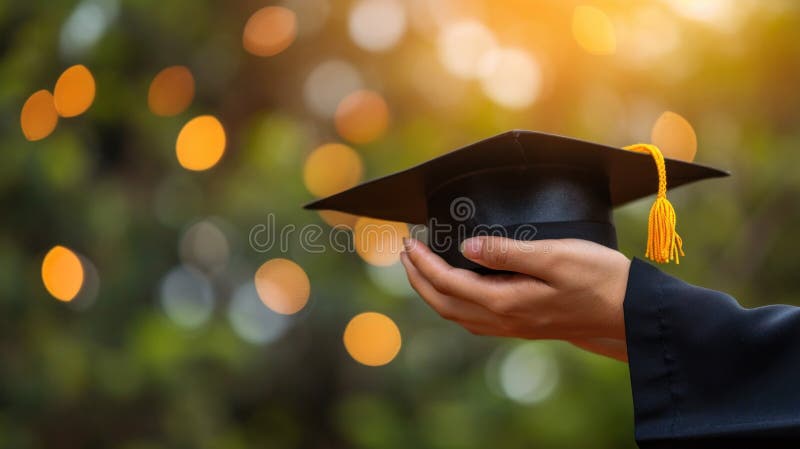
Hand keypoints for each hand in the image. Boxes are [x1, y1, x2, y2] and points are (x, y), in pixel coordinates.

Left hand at [399, 237, 630, 361]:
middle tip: (406, 253)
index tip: (410, 242)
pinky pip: (475, 318)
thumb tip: (467, 248)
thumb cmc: (599, 278)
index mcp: (506, 302)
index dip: (424, 263)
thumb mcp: (554, 256)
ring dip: (434, 291)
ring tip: (422, 268)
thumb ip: (507, 252)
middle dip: (419, 279)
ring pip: (458, 314)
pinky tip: (460, 289)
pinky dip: (455, 301)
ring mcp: (514, 326)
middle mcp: (505, 320)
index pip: (449, 283)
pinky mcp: (525, 325)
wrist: (630, 311)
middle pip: (445, 303)